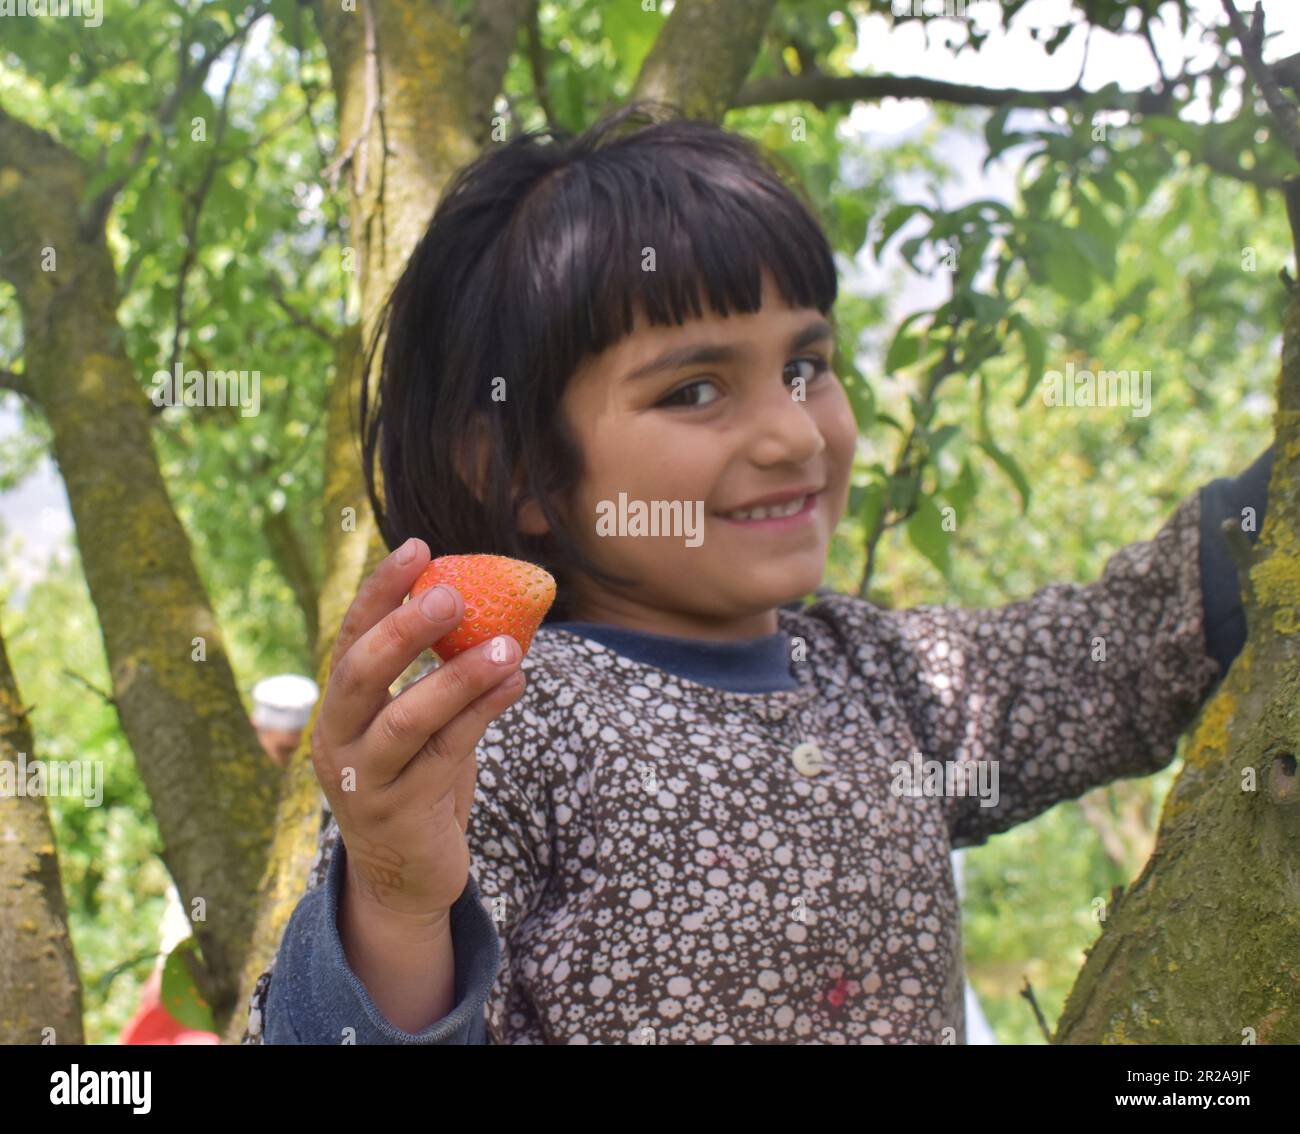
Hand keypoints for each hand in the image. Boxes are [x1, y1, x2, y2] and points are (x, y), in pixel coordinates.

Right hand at [311, 537, 526, 920]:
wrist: (405, 876)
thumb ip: (438, 676)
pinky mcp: (401, 813)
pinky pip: (446, 755)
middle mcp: (340, 740)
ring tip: (508, 645)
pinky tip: (516, 683)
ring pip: (407, 719)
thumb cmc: (418, 781)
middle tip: (453, 594)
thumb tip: (498, 609)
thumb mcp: (418, 725)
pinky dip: (483, 714)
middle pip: (361, 674)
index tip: (416, 547)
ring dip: (459, 677)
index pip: (351, 638)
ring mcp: (366, 780)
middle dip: (406, 629)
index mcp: (340, 708)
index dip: (380, 591)